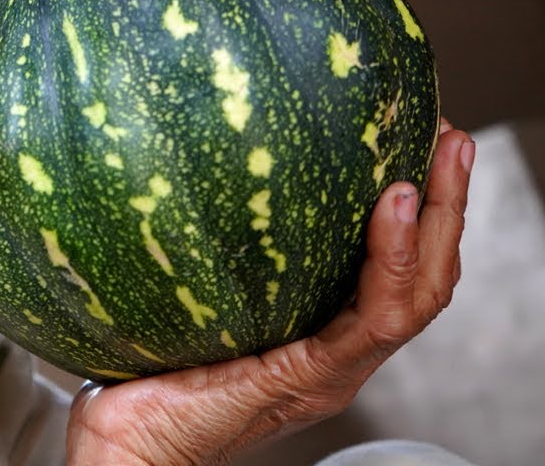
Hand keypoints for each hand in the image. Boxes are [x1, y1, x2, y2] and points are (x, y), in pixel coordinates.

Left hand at [65, 122, 475, 465]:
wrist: (123, 444)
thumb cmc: (141, 373)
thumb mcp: (192, 296)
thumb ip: (211, 253)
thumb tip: (189, 167)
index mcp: (316, 339)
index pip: (393, 275)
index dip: (416, 214)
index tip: (416, 145)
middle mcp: (335, 356)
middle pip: (423, 280)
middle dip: (446, 206)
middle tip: (449, 138)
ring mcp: (329, 371)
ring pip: (416, 297)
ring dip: (437, 222)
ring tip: (439, 159)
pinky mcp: (308, 378)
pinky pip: (371, 319)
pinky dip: (391, 260)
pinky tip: (391, 207)